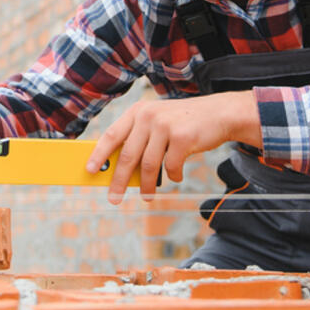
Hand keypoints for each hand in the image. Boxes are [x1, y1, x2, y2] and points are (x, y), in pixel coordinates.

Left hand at [85, 91, 261, 204]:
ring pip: (149, 165)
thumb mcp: (158, 124)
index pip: (112, 135)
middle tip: (114, 198)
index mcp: (138, 112)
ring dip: (147, 186)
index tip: (89, 171)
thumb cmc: (184, 124)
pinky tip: (177, 175)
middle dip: (119, 181)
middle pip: (127, 155)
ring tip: (147, 197)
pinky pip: (171, 166)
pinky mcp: (182, 137)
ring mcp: (165, 126)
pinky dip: (173, 176)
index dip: (99, 154)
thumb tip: (120, 172)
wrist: (219, 114)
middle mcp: (149, 116)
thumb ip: (140, 141)